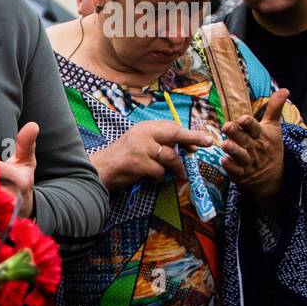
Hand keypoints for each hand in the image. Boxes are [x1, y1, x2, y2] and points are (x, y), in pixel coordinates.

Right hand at [90, 119, 211, 192]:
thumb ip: (158, 144)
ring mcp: (140, 147)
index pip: (170, 126)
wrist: (98, 170)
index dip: (187, 135)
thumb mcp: (138, 145)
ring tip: (181, 175)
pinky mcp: (138, 162)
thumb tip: (186, 149)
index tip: (201, 141)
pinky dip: (159, 178)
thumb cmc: (120, 160)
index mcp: (143, 128)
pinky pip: (159, 171)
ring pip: (170, 156)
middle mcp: (142, 134)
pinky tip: (150, 179)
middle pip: (174, 133)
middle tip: (208, 142)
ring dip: (178, 168)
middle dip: (193, 138)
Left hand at [221, 87, 288, 204]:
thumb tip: (284, 89)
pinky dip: (230, 167)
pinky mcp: (241, 174)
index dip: (248, 124)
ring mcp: (248, 162)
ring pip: (240, 155)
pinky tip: (223, 161)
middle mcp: (255, 148)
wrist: (275, 175)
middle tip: (227, 127)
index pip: (255, 128)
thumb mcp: (273, 128)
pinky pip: (235, 171)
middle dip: (236, 134)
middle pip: (245, 140)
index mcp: (261, 136)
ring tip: (224, 144)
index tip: (242, 119)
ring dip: (232, 150)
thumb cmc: (270, 146)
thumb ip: (274, 109)